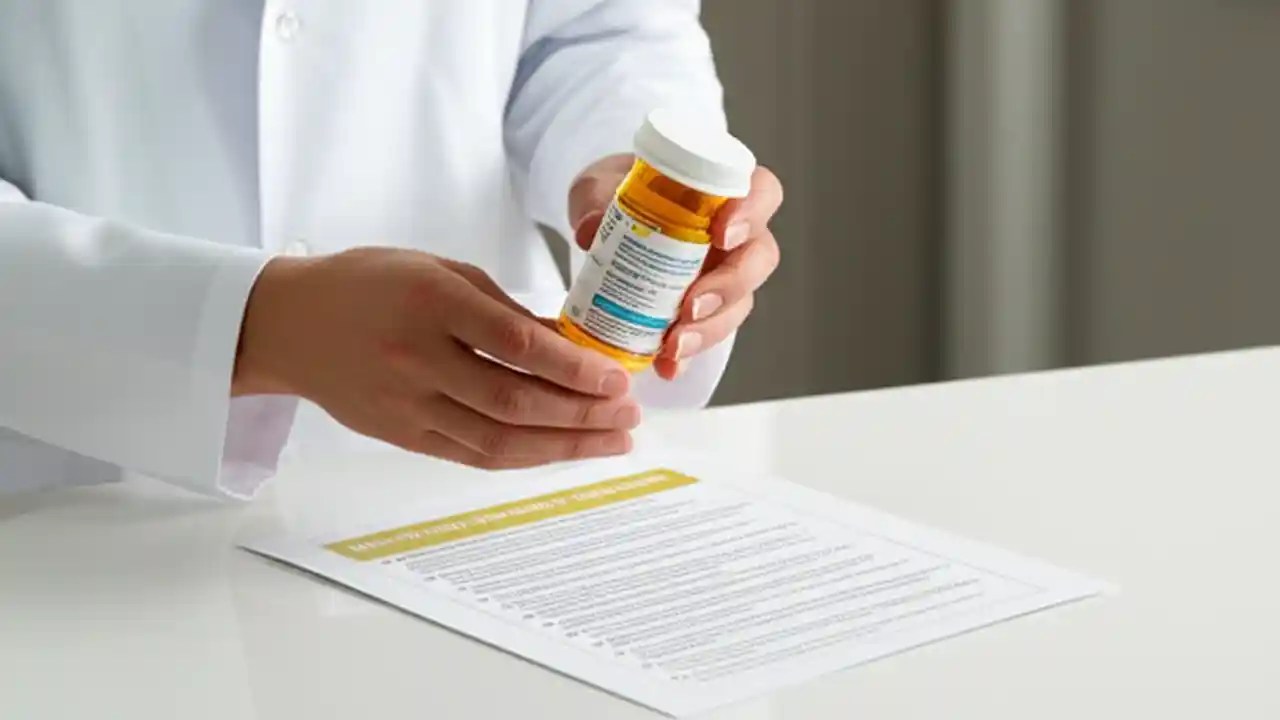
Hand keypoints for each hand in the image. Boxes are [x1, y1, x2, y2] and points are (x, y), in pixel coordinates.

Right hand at [233, 248, 640, 468]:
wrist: (291, 324)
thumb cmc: (369, 285)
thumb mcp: (439, 271)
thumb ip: (503, 310)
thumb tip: (567, 344)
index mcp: (431, 303)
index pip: (516, 345)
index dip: (573, 368)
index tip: (616, 378)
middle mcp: (418, 359)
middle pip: (514, 401)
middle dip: (581, 414)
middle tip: (628, 416)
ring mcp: (407, 405)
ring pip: (497, 440)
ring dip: (562, 445)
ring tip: (610, 442)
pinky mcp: (402, 435)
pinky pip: (472, 455)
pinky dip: (522, 456)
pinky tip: (560, 451)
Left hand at [570, 155, 783, 378]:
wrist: (604, 220)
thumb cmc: (615, 192)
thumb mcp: (597, 187)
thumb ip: (596, 200)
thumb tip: (591, 230)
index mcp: (722, 191)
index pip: (762, 192)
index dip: (752, 212)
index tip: (721, 232)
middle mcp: (735, 234)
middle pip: (758, 259)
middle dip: (731, 286)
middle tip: (693, 303)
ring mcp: (724, 275)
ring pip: (739, 304)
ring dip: (710, 328)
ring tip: (674, 344)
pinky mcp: (704, 310)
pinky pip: (706, 334)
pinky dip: (687, 356)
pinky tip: (665, 367)